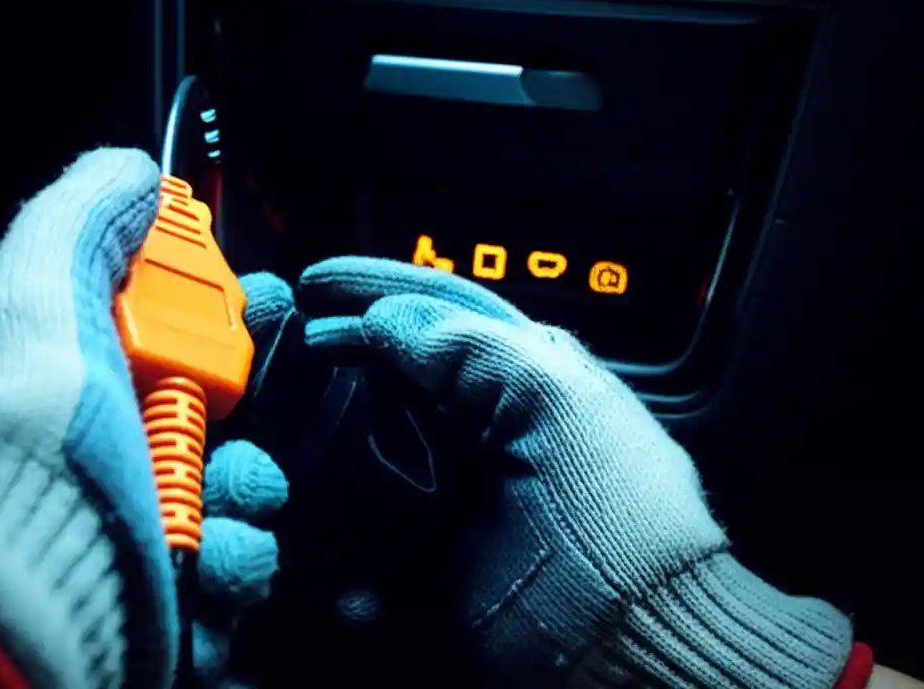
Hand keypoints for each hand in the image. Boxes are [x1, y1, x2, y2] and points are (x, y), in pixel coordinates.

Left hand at [0, 150, 287, 687]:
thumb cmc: (27, 418)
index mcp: (72, 369)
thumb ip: (87, 215)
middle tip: (247, 398)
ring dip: (249, 482)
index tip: (260, 298)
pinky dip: (238, 549)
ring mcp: (135, 515)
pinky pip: (234, 555)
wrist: (21, 560)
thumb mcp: (43, 284)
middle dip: (248, 395)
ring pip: (236, 483)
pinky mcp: (168, 582)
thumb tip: (132, 169)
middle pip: (212, 402)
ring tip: (230, 488)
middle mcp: (101, 441)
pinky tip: (212, 546)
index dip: (221, 304)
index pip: (164, 320)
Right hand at [300, 257, 851, 687]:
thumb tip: (389, 319)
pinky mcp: (442, 553)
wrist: (636, 640)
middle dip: (345, 356)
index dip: (378, 291)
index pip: (443, 310)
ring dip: (335, 436)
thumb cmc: (621, 518)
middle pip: (403, 372)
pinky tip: (327, 528)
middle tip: (287, 350)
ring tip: (288, 425)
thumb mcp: (556, 403)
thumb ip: (473, 350)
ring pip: (379, 443)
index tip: (314, 283)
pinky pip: (376, 528)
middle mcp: (495, 423)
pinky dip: (347, 530)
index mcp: (532, 373)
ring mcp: (466, 489)